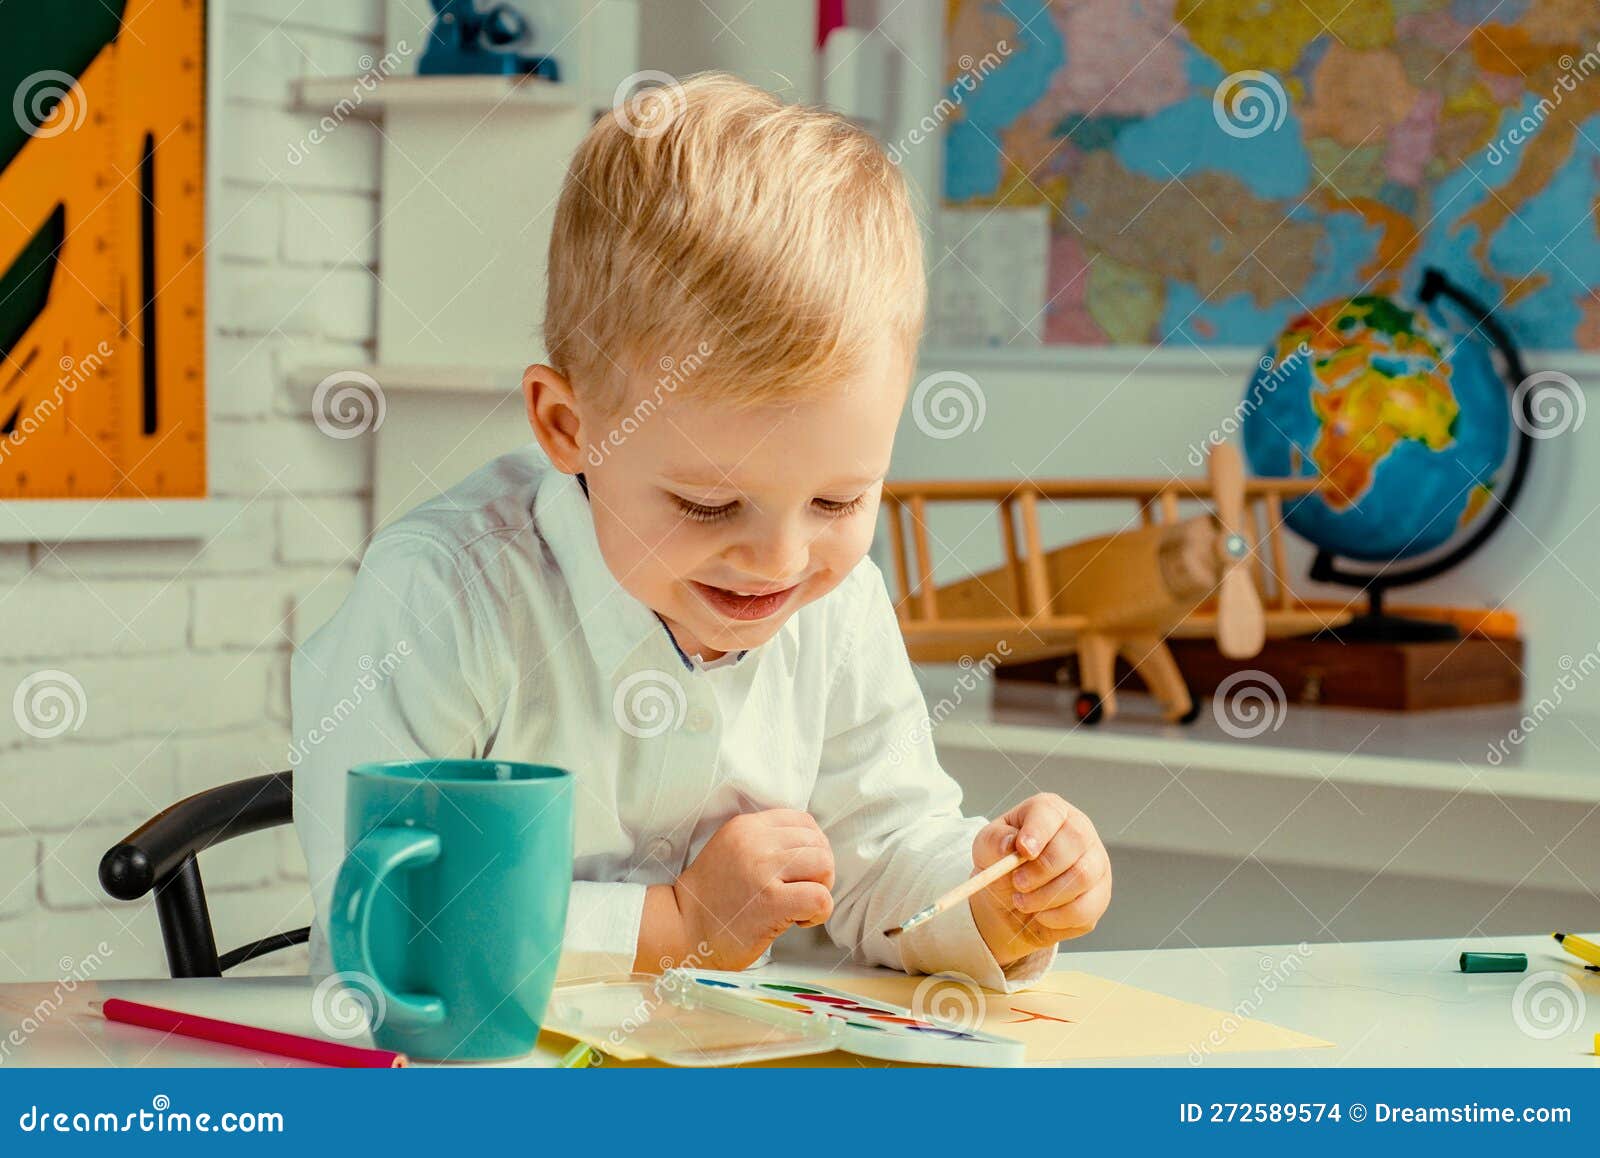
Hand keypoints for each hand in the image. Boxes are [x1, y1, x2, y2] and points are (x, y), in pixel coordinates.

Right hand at [665, 809, 834, 970]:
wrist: (683, 929)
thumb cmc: (712, 899)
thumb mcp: (733, 851)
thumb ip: (766, 842)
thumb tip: (811, 844)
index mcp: (747, 826)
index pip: (803, 820)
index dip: (812, 847)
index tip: (801, 870)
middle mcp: (754, 842)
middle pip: (818, 843)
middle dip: (820, 871)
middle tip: (801, 892)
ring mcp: (762, 870)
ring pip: (824, 865)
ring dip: (820, 889)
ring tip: (799, 905)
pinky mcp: (770, 901)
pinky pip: (820, 897)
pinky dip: (819, 912)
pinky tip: (799, 920)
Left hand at [967, 794, 1110, 966]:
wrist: (1010, 903)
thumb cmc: (1002, 864)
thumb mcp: (987, 848)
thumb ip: (995, 841)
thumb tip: (1010, 844)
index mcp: (1050, 811)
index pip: (1051, 811)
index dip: (1038, 830)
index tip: (1023, 851)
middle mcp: (1079, 831)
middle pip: (1075, 841)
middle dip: (1042, 868)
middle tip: (1018, 883)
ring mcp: (1095, 863)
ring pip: (1083, 876)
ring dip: (1046, 895)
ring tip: (1022, 900)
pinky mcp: (1100, 895)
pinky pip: (1086, 907)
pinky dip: (1057, 916)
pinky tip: (1040, 914)